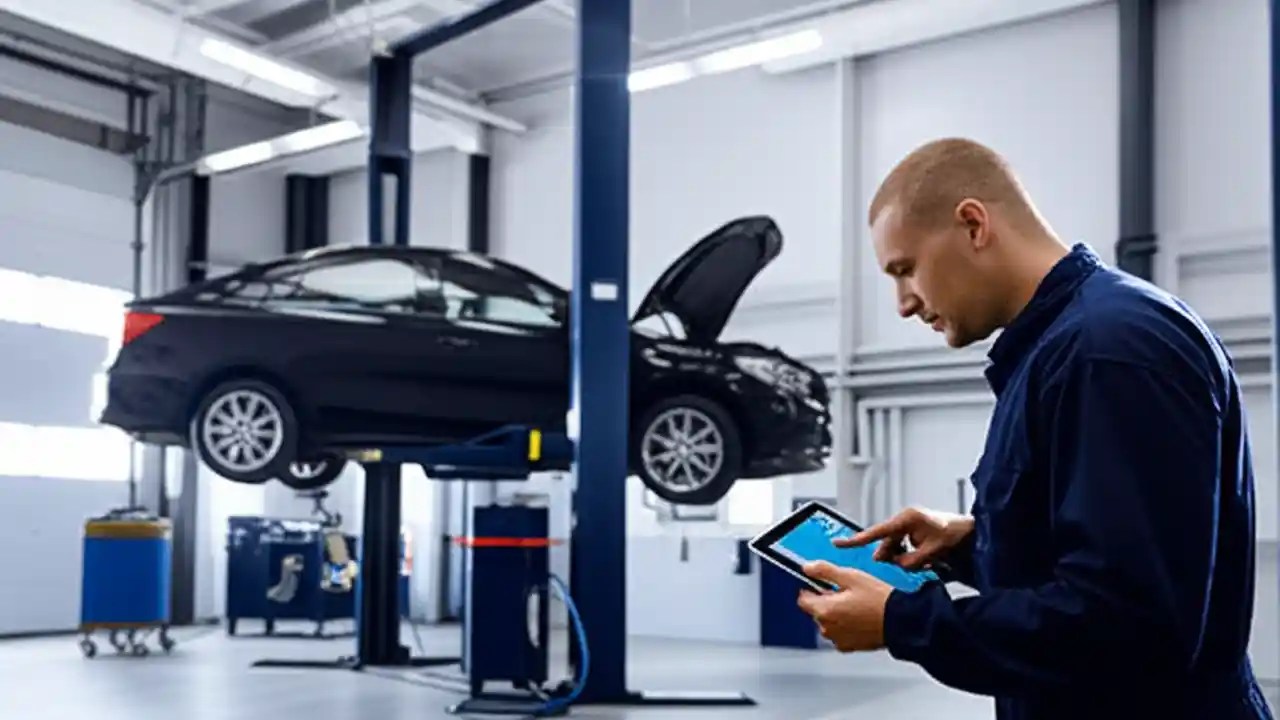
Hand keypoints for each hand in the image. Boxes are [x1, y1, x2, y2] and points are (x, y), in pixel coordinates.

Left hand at [795, 561, 893, 651]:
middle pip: (816, 611)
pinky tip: (861, 618)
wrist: (901, 623)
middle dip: (826, 601)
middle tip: (847, 593)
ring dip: (836, 614)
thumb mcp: (850, 576)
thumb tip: (807, 567)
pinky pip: (839, 634)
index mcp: (824, 611)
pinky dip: (845, 626)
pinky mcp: (849, 647)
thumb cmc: (878, 600)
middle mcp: (827, 628)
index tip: (821, 584)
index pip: (802, 599)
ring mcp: (838, 640)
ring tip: (857, 606)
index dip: (811, 589)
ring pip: (828, 623)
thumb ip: (824, 570)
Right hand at [838, 507, 973, 569]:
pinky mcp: (914, 534)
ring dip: (906, 559)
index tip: (838, 543)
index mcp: (906, 519)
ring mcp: (909, 527)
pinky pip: (903, 549)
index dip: (856, 540)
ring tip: (927, 560)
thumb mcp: (932, 552)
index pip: (876, 532)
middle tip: (916, 563)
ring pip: (895, 549)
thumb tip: (896, 564)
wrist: (974, 534)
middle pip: (886, 544)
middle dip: (895, 557)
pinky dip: (911, 557)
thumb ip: (910, 560)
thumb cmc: (956, 536)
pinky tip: (927, 559)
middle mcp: (905, 521)